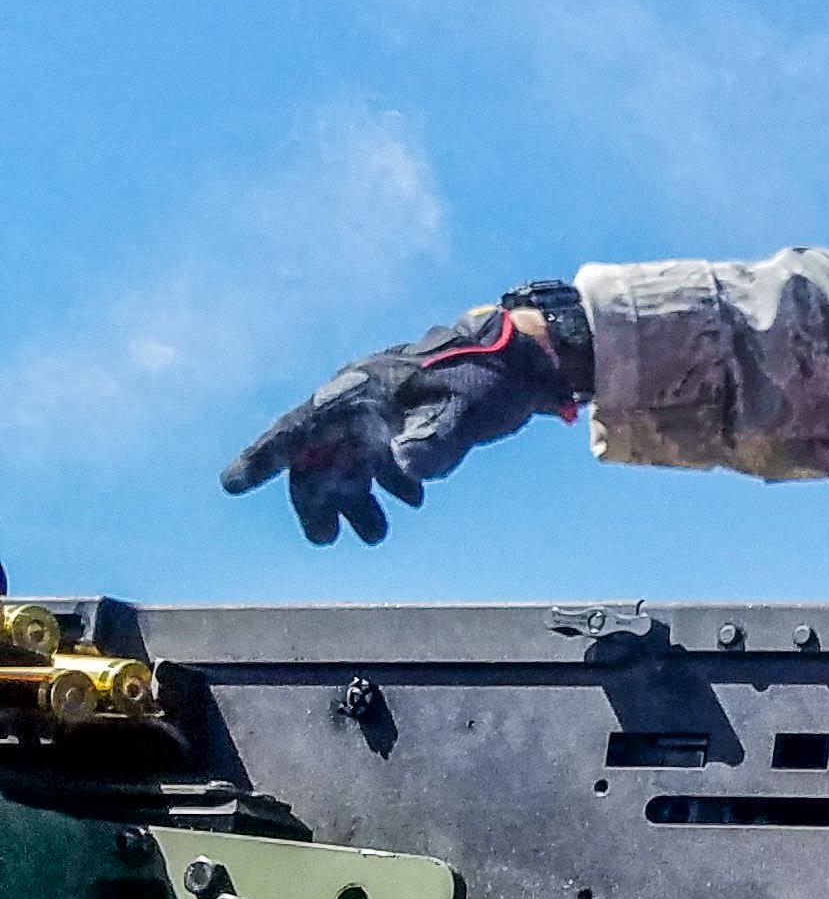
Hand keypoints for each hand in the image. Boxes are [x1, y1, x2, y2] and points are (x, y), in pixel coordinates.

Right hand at [221, 298, 586, 544]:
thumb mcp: (466, 410)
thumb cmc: (490, 378)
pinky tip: (409, 504)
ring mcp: (382, 410)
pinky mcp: (406, 418)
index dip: (264, 457)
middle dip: (317, 498)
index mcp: (361, 391)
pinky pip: (380, 457)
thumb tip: (407, 469)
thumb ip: (436, 439)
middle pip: (319, 454)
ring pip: (349, 460)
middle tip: (327, 540)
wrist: (525, 358)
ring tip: (375, 535)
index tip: (233, 484)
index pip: (301, 429)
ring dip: (356, 499)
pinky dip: (388, 484)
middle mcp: (361, 400)